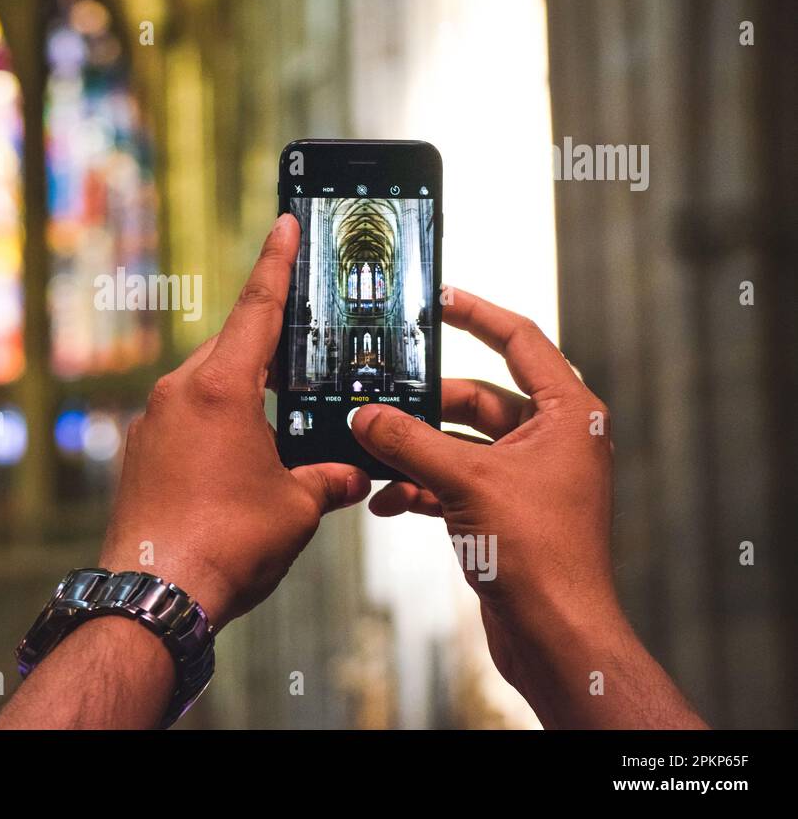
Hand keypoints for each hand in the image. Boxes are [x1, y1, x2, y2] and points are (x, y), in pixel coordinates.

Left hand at [100, 213, 370, 629]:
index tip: (285, 223)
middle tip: (302, 365)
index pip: (258, 307)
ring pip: (206, 391)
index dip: (278, 261)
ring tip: (274, 437)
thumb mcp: (297, 507)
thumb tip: (353, 476)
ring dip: (241, 403)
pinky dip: (213, 432)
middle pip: (232, 352)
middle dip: (268, 358)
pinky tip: (234, 469)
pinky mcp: (137, 453)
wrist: (154, 594)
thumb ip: (329, 479)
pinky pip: (183, 424)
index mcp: (220, 388)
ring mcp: (150, 422)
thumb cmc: (226, 545)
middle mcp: (178, 393)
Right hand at [350, 287, 703, 727]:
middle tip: (377, 393)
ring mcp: (529, 477)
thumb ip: (409, 442)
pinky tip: (386, 499)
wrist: (555, 633)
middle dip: (425, 403)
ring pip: (460, 443)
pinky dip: (422, 486)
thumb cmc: (538, 553)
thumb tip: (364, 416)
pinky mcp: (507, 510)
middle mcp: (552, 439)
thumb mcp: (465, 482)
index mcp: (567, 413)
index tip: (438, 298)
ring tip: (370, 450)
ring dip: (416, 451)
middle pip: (478, 397)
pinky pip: (457, 481)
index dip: (477, 314)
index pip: (520, 340)